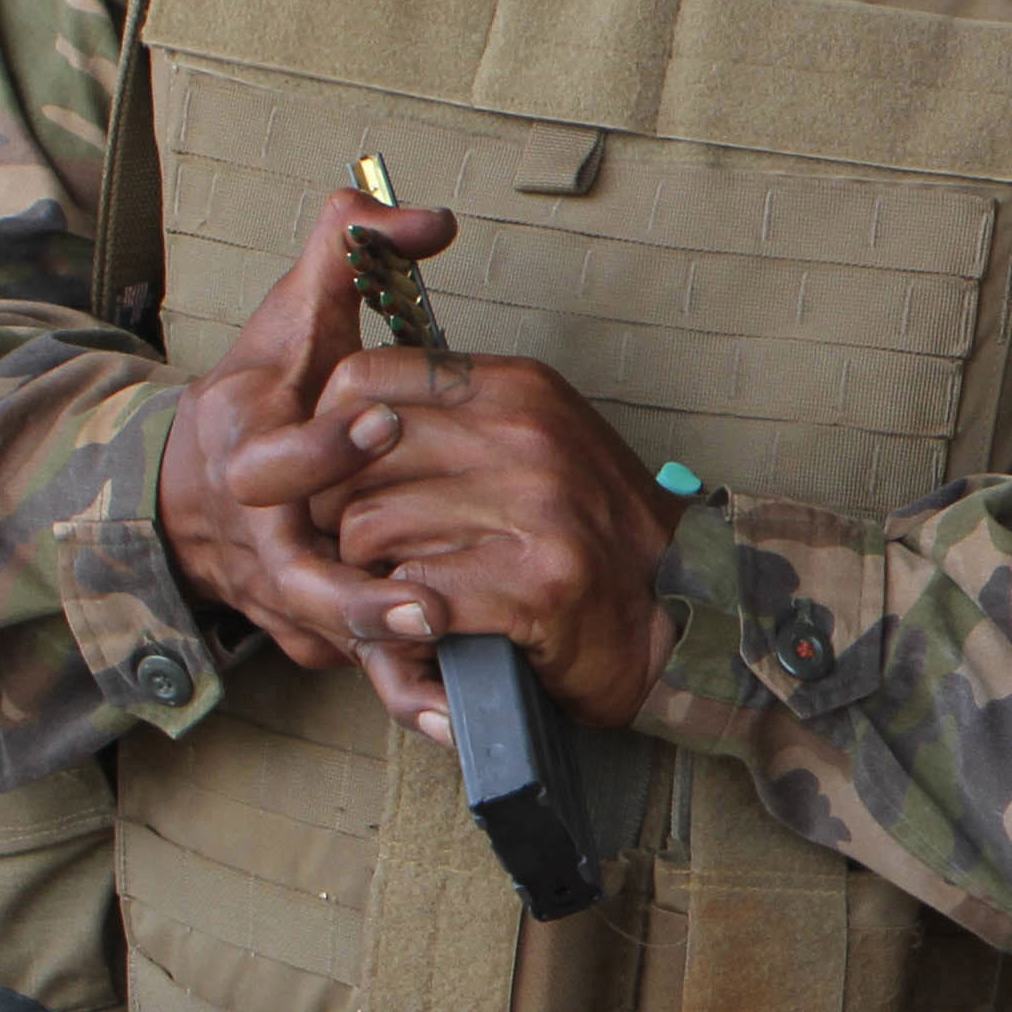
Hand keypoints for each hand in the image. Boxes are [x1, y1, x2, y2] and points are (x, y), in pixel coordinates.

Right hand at [156, 191, 433, 668]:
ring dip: (381, 658)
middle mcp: (256, 534)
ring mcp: (276, 591)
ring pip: (323, 638)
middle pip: (296, 578)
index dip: (326, 443)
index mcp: (245, 452)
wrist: (201, 487)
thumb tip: (428, 218)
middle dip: (354, 594)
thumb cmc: (266, 392)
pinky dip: (396, 693)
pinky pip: (349, 669)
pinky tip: (453, 712)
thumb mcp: (293, 316)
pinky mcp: (303, 632)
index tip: (382, 420)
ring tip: (445, 661)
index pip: (276, 457)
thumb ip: (348, 249)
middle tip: (424, 602)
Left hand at [260, 342, 682, 728]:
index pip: (360, 381)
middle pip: (350, 465)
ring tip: (403, 595)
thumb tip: (344, 423)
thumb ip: (455, 417)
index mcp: (516, 389)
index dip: (326, 438)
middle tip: (369, 557)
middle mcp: (524, 435)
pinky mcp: (535, 584)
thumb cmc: (592, 530)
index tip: (339, 481)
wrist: (684, 611)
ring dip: (368, 578)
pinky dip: (403, 624)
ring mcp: (534, 508)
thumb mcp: (533, 438)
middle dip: (339, 520)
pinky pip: (409, 595)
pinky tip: (433, 630)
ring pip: (365, 533)